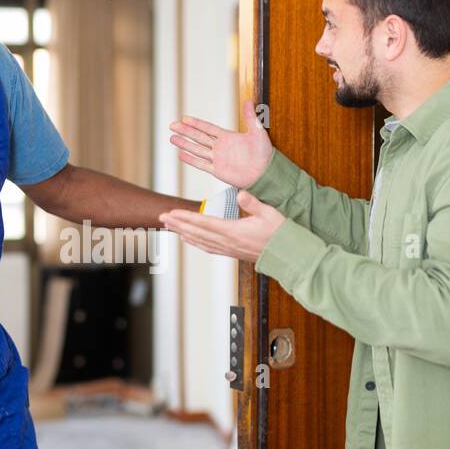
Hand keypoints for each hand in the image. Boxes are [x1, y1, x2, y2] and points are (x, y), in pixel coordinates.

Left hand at [159, 191, 285, 262]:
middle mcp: (228, 242)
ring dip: (183, 233)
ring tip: (169, 226)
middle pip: (197, 233)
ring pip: (200, 241)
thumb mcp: (270, 214)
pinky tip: (188, 239)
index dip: (186, 218)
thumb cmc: (281, 234)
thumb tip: (240, 192)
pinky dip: (195, 243)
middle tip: (161, 217)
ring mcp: (229, 248)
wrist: (288, 255)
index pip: (204, 223)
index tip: (172, 214)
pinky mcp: (232, 252)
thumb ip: (254, 203)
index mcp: (234, 231)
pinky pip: (208, 248)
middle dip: (178, 225)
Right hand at [169, 99, 273, 188]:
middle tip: (172, 125)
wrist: (266, 173)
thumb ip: (250, 117)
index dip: (196, 123)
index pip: (208, 128)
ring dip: (184, 144)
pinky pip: (202, 165)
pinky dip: (191, 160)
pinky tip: (181, 155)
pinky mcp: (218, 171)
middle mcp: (220, 147)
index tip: (184, 118)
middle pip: (198, 137)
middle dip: (185, 131)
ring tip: (171, 138)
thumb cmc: (264, 153)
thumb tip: (249, 100)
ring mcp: (218, 159)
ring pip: (197, 150)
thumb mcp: (258, 132)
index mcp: (228, 137)